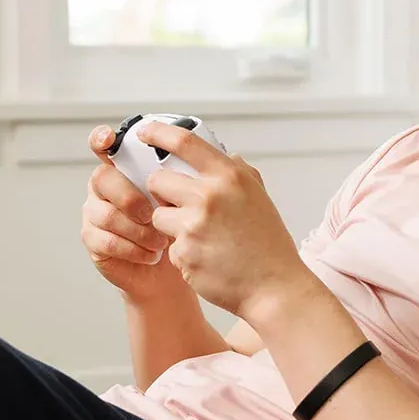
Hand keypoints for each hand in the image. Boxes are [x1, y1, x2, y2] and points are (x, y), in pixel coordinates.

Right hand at [81, 124, 183, 300]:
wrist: (173, 272)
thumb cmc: (180, 228)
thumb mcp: (188, 199)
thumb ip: (189, 177)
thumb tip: (218, 158)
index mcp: (124, 169)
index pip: (103, 145)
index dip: (102, 139)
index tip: (111, 138)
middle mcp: (105, 188)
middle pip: (102, 179)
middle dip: (129, 197)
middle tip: (152, 214)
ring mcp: (95, 214)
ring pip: (106, 214)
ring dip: (137, 230)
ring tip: (161, 242)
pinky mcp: (94, 241)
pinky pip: (107, 241)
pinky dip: (134, 250)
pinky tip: (151, 254)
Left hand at [134, 118, 308, 319]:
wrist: (273, 287)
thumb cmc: (268, 244)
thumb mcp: (259, 197)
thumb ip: (239, 173)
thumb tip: (226, 155)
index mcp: (229, 177)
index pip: (183, 142)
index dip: (157, 132)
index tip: (145, 132)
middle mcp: (209, 197)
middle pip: (157, 180)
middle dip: (162, 192)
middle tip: (178, 204)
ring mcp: (193, 226)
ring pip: (157, 214)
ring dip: (169, 224)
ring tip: (197, 235)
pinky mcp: (183, 254)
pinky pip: (168, 245)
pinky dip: (182, 251)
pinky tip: (205, 257)